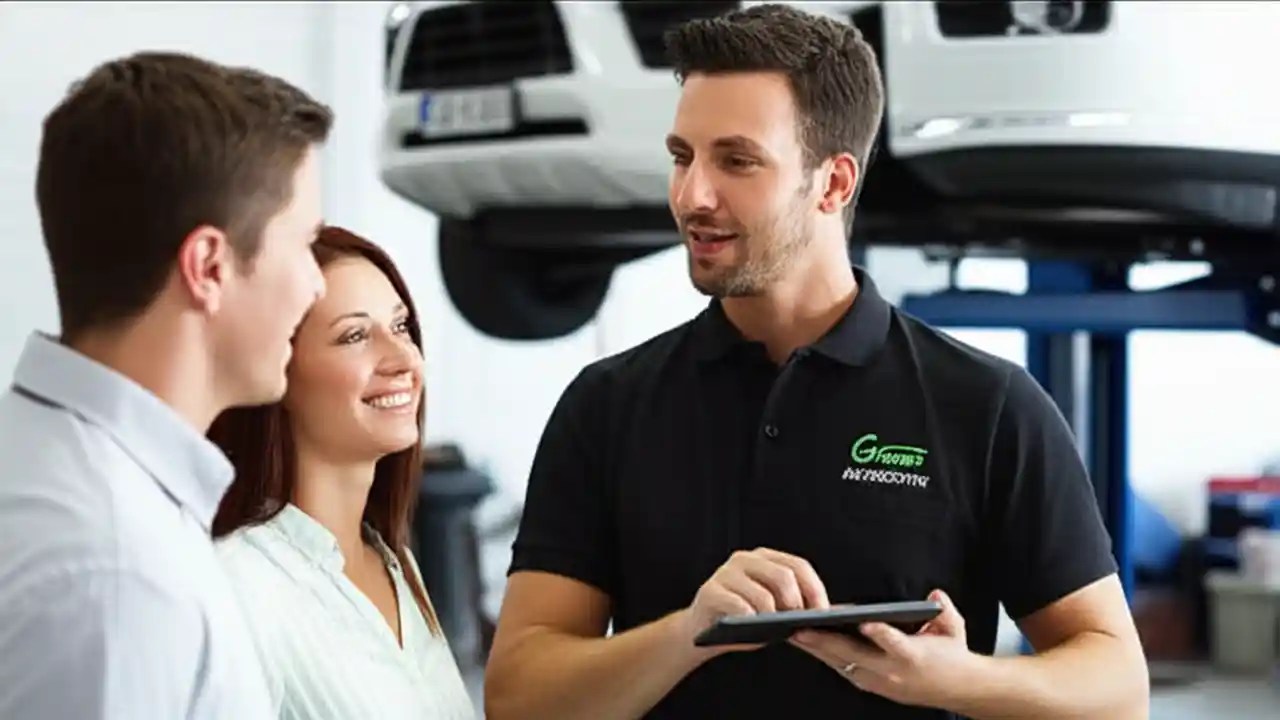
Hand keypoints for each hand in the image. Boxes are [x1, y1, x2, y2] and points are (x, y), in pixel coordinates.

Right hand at [678, 547, 830, 653]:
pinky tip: (752, 629)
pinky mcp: (710, 591)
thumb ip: (793, 605)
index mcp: (765, 558)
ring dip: (773, 618)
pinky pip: (739, 607)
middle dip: (796, 605)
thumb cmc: (744, 620)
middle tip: (797, 624)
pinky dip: (751, 621)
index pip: (799, 566)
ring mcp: (725, 572)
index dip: (815, 590)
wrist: (703, 632)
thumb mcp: (773, 609)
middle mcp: (745, 558)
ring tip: (774, 630)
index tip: (823, 614)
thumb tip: (824, 614)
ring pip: (763, 595)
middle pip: (784, 577)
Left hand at [788, 589, 979, 709]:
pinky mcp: (872, 685)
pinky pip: (843, 669)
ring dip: (817, 650)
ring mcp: (879, 682)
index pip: (895, 644)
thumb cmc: (952, 656)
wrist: (960, 690)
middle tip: (801, 628)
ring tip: (794, 634)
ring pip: (842, 664)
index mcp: (914, 657)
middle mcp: (892, 672)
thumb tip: (935, 595)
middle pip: (855, 656)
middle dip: (825, 642)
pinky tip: (808, 644)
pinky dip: (825, 656)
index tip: (865, 623)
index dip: (880, 634)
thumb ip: (944, 611)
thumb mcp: (954, 629)